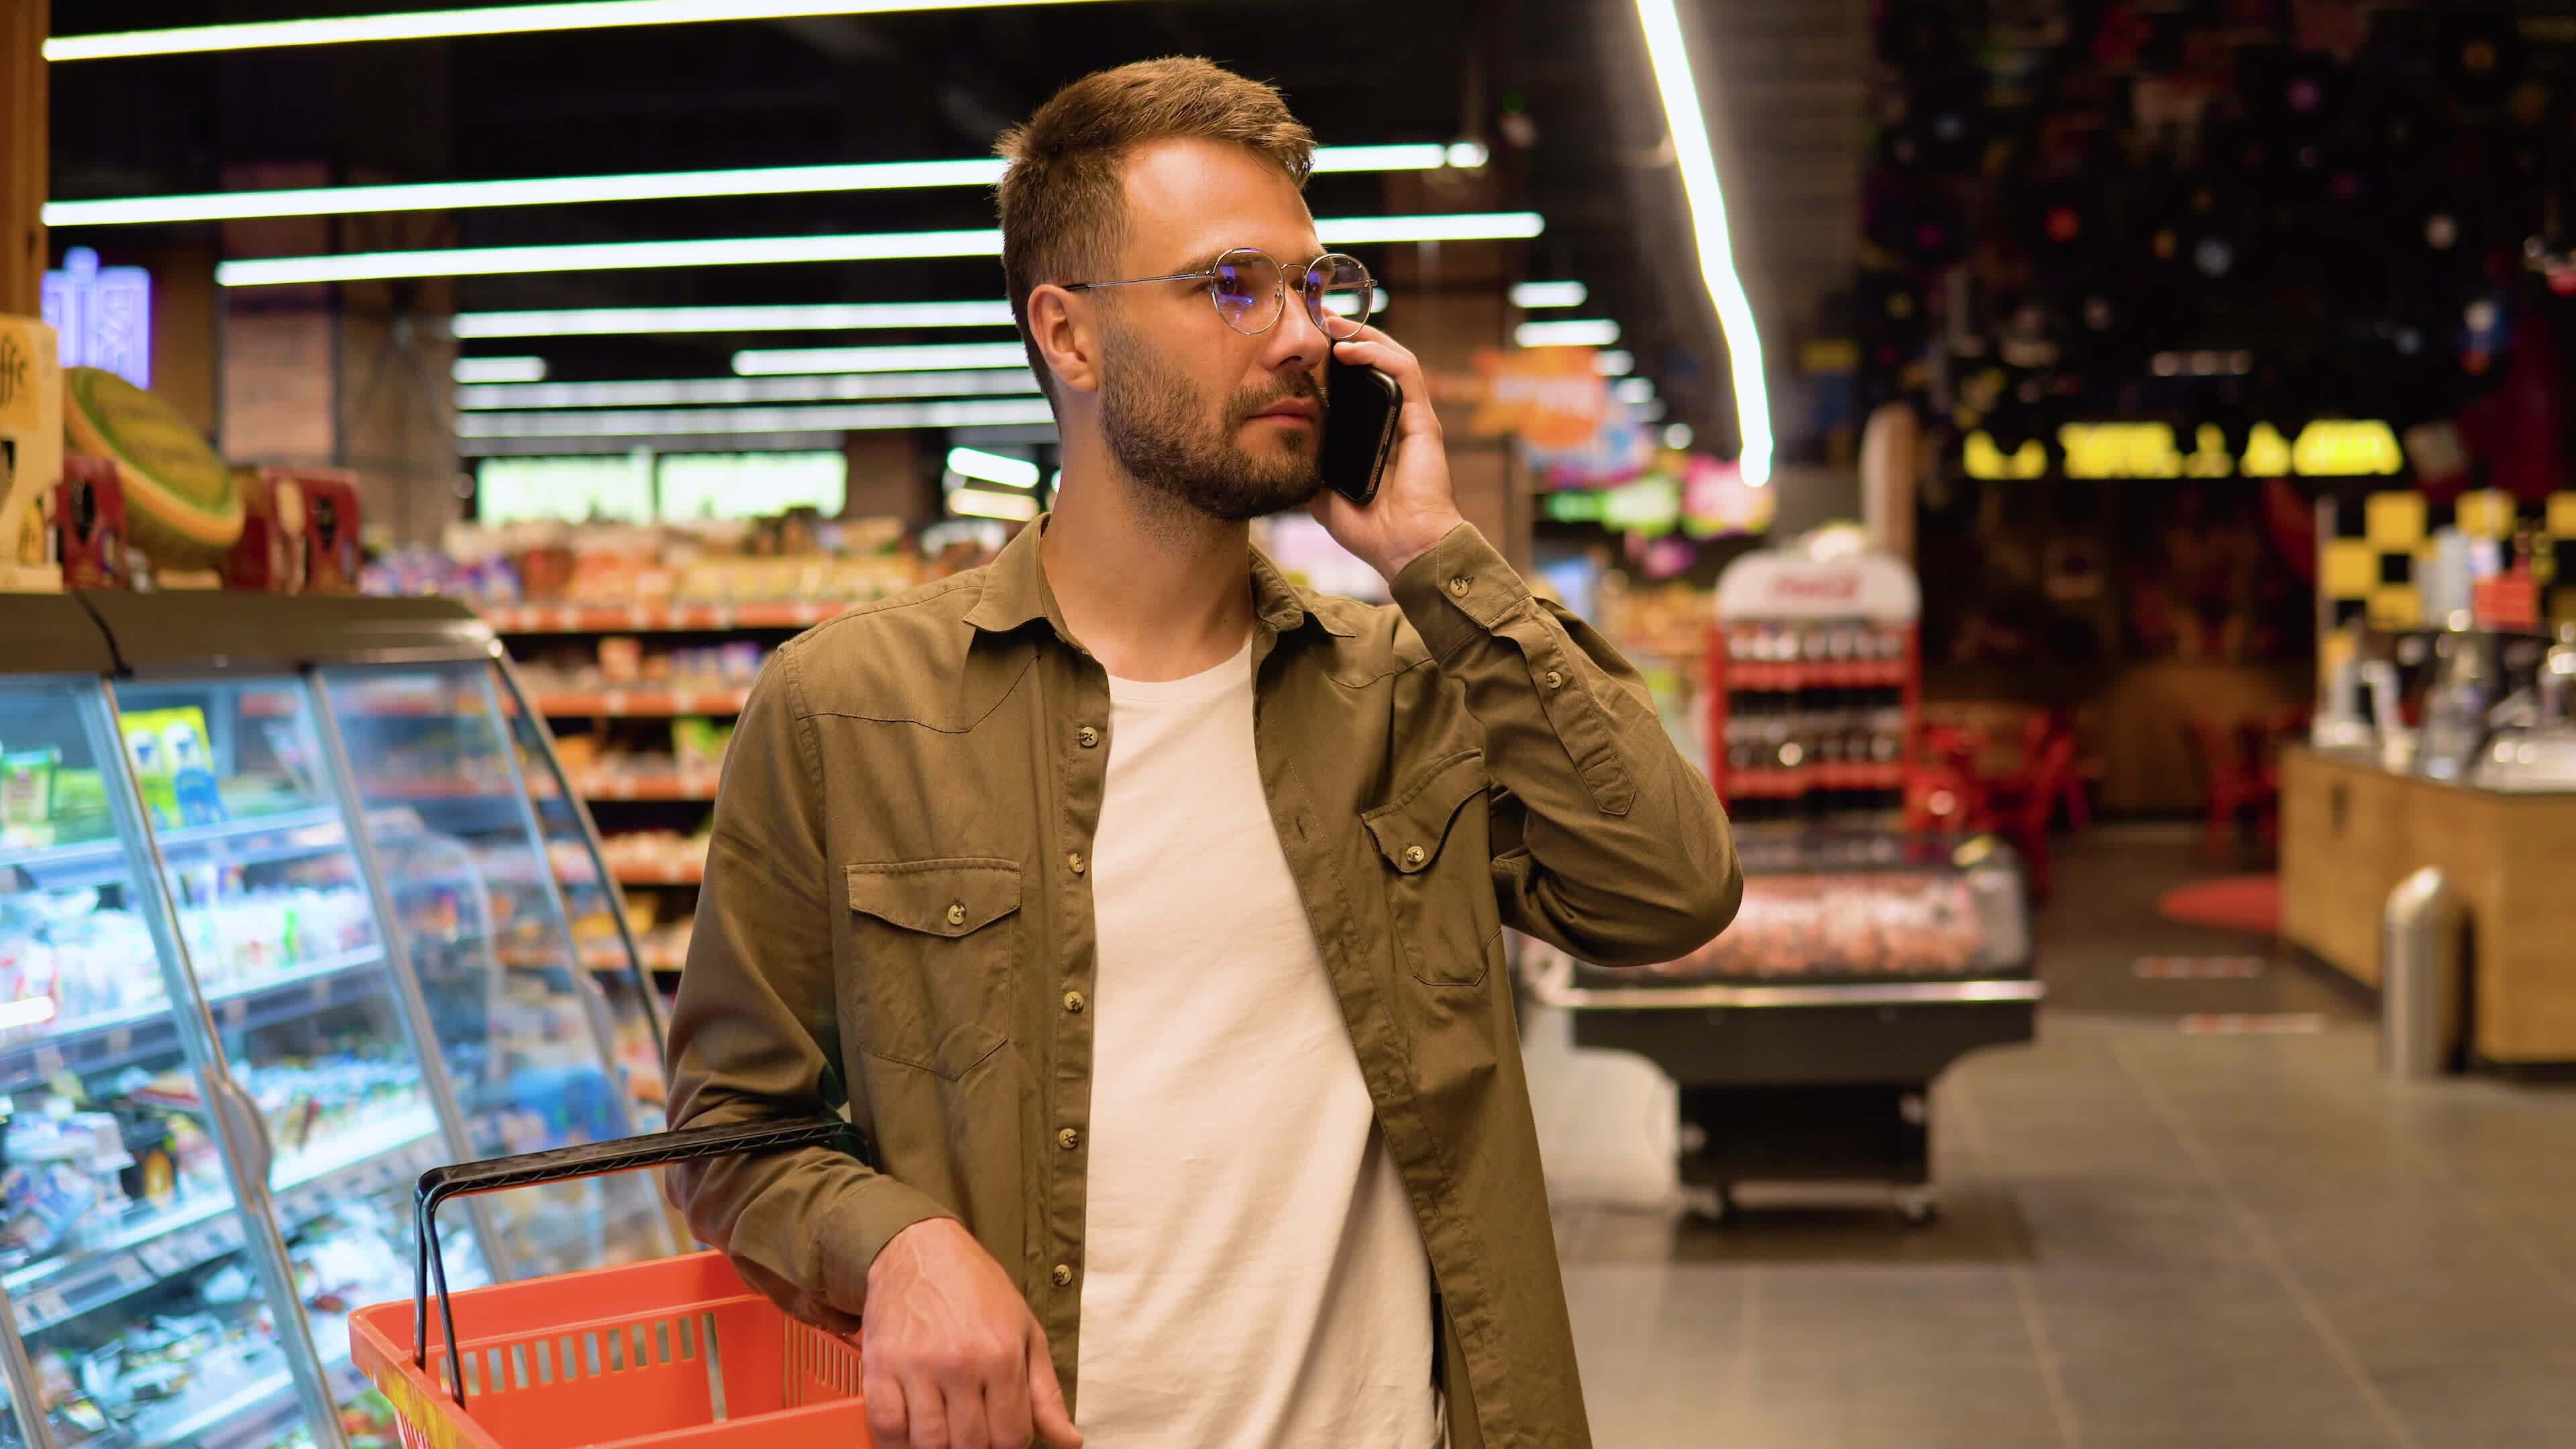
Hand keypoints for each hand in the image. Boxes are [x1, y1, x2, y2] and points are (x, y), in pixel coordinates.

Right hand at [861, 1218, 1081, 1448]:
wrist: (919, 1250)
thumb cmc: (978, 1291)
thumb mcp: (1026, 1331)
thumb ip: (1046, 1393)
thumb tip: (1070, 1442)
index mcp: (1002, 1356)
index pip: (1011, 1437)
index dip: (1008, 1443)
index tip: (999, 1430)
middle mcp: (961, 1363)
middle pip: (970, 1445)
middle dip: (973, 1446)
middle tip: (969, 1427)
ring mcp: (917, 1366)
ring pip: (929, 1443)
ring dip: (936, 1445)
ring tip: (942, 1426)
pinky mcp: (880, 1365)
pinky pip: (886, 1427)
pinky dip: (896, 1439)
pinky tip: (909, 1428)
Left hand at [1306, 327, 1465, 579]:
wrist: (1405, 550)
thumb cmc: (1372, 529)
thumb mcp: (1323, 497)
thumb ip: (1308, 473)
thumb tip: (1277, 457)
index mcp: (1373, 433)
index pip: (1356, 383)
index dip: (1333, 358)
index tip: (1304, 341)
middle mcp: (1394, 419)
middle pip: (1374, 362)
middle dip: (1346, 334)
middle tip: (1315, 314)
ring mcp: (1411, 417)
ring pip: (1392, 357)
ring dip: (1362, 334)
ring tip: (1331, 321)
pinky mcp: (1422, 420)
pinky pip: (1405, 372)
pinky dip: (1379, 353)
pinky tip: (1349, 349)